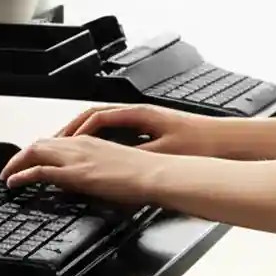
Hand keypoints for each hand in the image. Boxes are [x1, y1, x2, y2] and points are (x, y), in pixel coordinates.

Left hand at [0, 135, 161, 204]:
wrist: (155, 174)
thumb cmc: (145, 172)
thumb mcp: (118, 165)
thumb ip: (100, 167)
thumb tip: (92, 178)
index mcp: (92, 141)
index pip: (57, 141)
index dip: (40, 150)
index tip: (31, 160)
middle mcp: (80, 144)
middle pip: (41, 143)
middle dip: (22, 154)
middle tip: (12, 167)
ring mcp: (76, 157)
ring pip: (35, 152)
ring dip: (17, 162)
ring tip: (7, 175)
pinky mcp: (74, 173)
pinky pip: (39, 171)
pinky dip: (22, 174)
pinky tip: (13, 182)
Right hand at [55, 104, 220, 156]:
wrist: (224, 139)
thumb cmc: (199, 142)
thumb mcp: (165, 152)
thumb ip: (137, 156)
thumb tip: (113, 162)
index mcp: (138, 114)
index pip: (96, 117)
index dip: (75, 131)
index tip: (59, 144)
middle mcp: (137, 112)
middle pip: (93, 117)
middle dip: (70, 131)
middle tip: (51, 146)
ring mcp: (142, 118)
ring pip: (102, 122)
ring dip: (82, 134)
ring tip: (65, 148)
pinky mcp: (149, 128)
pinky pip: (114, 129)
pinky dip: (98, 138)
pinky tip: (94, 152)